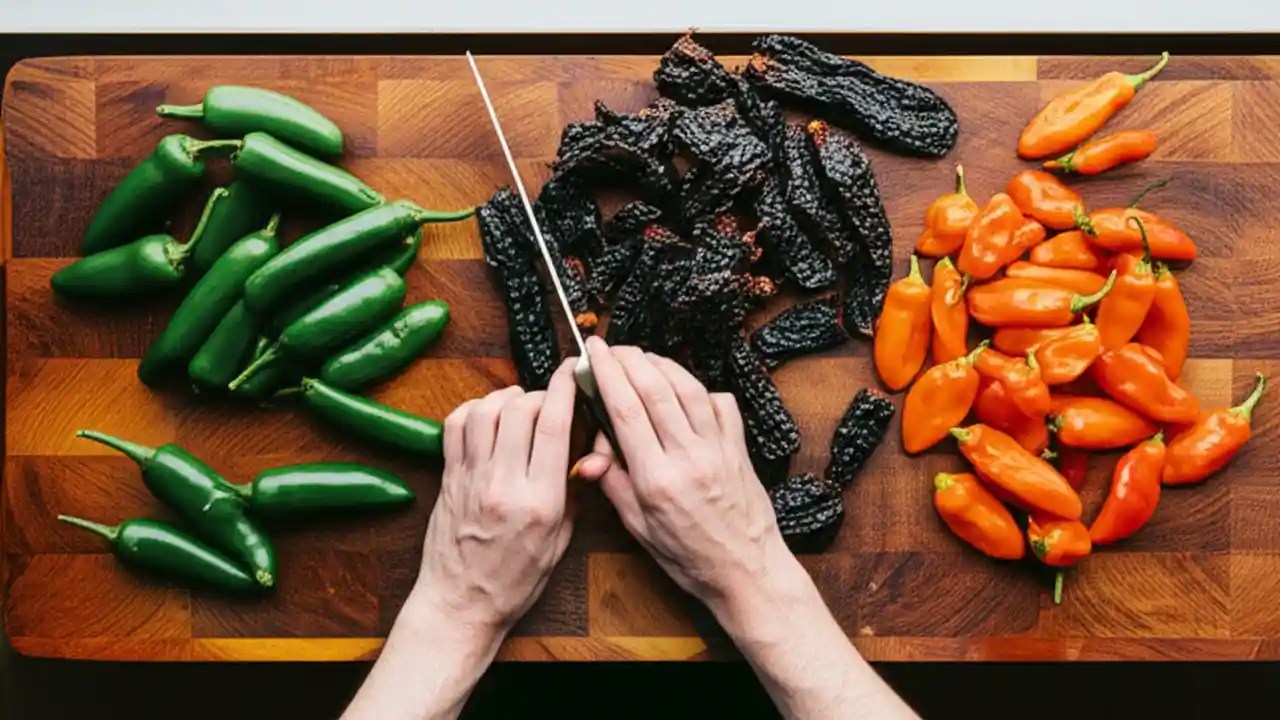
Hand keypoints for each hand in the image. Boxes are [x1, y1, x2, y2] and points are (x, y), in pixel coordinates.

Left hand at [413, 359, 577, 635]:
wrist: (461, 604)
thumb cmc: (514, 581)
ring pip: (487, 410)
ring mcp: (471, 479)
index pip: (555, 426)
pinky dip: (473, 409)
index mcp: (541, 501)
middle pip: (521, 409)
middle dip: (540, 394)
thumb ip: (572, 494)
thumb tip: (584, 455)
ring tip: (519, 406)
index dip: (565, 389)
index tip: (572, 371)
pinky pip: (455, 425)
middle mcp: (504, 484)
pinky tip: (486, 417)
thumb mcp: (560, 542)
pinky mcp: (448, 478)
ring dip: (507, 397)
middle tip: (548, 402)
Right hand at [576, 337, 792, 608]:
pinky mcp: (739, 447)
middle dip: (630, 360)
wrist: (747, 572)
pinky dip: (699, 387)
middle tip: (612, 347)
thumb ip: (613, 485)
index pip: (626, 410)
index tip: (593, 352)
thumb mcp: (639, 529)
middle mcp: (689, 456)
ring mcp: (718, 448)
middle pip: (655, 389)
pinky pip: (719, 404)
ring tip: (641, 357)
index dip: (607, 373)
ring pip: (688, 388)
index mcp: (657, 478)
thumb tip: (589, 456)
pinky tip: (683, 385)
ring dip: (662, 365)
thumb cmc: (690, 558)